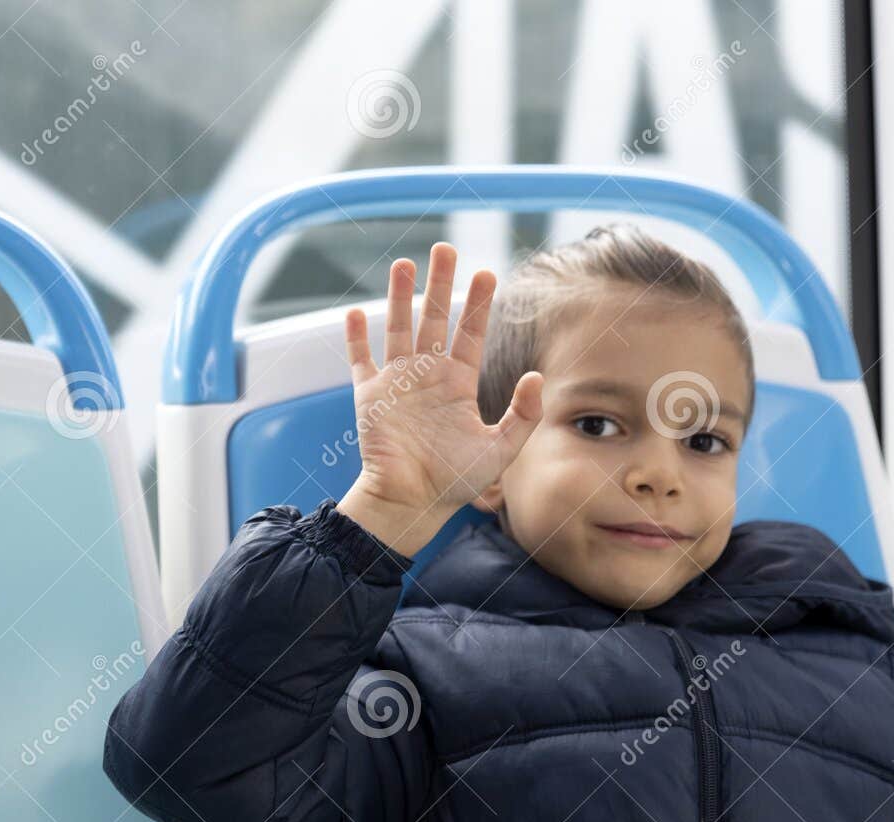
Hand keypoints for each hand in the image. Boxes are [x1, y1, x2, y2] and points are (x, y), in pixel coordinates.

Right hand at [337, 243, 542, 556]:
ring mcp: (398, 382)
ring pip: (399, 328)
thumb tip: (538, 376)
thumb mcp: (500, 450)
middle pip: (435, 318)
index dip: (479, 304)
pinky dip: (356, 337)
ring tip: (405, 263)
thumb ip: (522, 415)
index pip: (471, 334)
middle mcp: (429, 375)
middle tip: (446, 248)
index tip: (487, 273)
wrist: (412, 502)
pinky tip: (356, 311)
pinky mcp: (370, 395)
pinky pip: (360, 359)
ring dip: (401, 296)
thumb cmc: (456, 481)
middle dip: (441, 284)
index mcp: (459, 384)